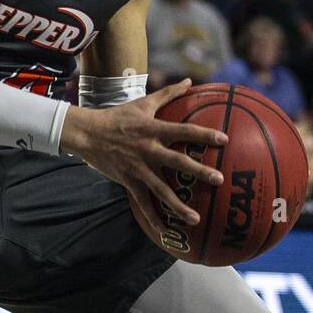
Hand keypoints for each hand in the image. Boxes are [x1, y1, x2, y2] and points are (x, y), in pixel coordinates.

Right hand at [60, 79, 227, 236]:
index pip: (183, 131)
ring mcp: (138, 168)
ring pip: (161, 190)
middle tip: (219, 179)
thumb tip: (191, 81)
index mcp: (153, 130)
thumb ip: (169, 94)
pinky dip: (154, 217)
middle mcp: (148, 150)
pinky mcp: (128, 181)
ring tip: (195, 218)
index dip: (203, 135)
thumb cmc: (118, 117)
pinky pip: (143, 203)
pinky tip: (166, 231)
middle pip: (177, 162)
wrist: (87, 133)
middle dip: (198, 171)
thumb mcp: (143, 103)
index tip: (224, 140)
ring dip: (178, 205)